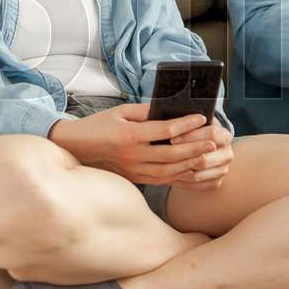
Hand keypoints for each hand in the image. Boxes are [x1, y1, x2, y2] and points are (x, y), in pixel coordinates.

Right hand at [47, 103, 217, 186]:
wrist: (75, 148)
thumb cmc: (99, 126)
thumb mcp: (120, 112)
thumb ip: (146, 111)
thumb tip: (172, 108)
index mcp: (128, 136)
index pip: (163, 130)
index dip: (185, 124)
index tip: (201, 117)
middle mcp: (132, 157)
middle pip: (171, 155)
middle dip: (195, 148)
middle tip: (213, 141)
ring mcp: (134, 171)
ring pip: (169, 172)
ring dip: (191, 164)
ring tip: (207, 155)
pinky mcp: (135, 179)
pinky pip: (162, 180)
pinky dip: (180, 175)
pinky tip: (193, 168)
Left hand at [167, 119, 234, 190]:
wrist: (204, 145)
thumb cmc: (194, 130)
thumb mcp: (193, 122)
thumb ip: (186, 120)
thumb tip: (170, 121)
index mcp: (225, 135)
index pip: (211, 134)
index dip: (190, 136)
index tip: (171, 138)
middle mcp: (227, 154)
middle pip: (204, 159)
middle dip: (182, 158)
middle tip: (163, 156)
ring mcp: (222, 170)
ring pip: (198, 175)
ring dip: (178, 171)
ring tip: (160, 167)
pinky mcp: (215, 182)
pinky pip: (196, 185)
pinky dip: (180, 181)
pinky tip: (167, 175)